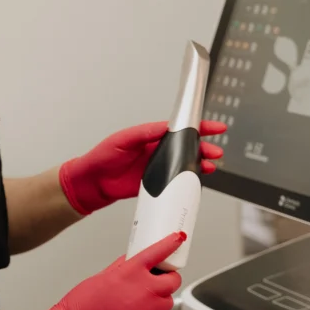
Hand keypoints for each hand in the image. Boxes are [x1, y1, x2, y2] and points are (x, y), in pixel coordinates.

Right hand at [45, 232, 186, 309]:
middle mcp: (145, 289)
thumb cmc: (84, 305)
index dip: (172, 243)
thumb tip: (134, 260)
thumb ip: (125, 266)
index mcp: (131, 271)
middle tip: (156, 281)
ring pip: (168, 300)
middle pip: (173, 279)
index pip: (159, 251)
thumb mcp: (104, 275)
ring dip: (160, 299)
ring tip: (139, 304)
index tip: (178, 238)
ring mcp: (151, 309)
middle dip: (167, 278)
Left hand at [58, 120, 225, 214]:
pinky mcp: (156, 183)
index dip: (198, 126)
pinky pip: (176, 180)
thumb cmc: (103, 157)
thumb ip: (145, 133)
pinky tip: (197, 179)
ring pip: (185, 163)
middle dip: (204, 147)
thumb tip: (164, 126)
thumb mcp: (124, 139)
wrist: (93, 183)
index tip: (214, 126)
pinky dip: (189, 180)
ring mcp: (158, 167)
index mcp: (151, 136)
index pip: (179, 128)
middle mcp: (156, 150)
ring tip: (211, 164)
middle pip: (187, 146)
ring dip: (200, 163)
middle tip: (216, 150)